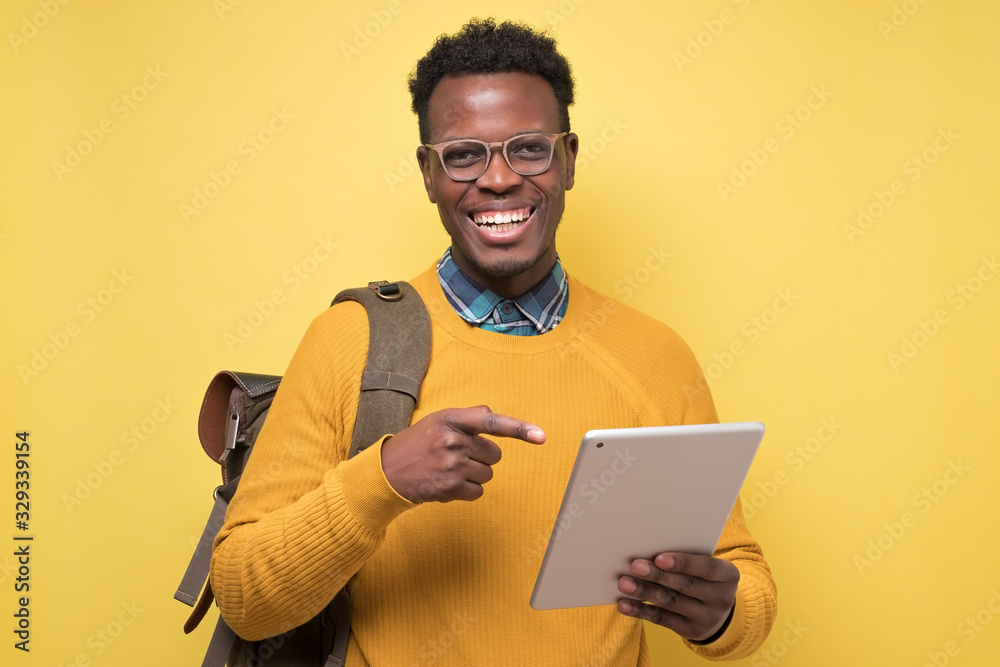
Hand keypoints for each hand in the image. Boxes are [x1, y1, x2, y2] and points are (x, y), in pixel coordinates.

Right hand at [380, 405, 544, 502]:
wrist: (387, 472)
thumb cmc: (417, 443)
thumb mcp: (438, 420)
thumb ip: (468, 417)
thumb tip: (493, 417)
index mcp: (452, 419)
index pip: (491, 422)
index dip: (519, 429)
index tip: (540, 436)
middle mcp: (453, 441)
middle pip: (494, 454)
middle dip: (481, 457)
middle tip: (457, 456)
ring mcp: (452, 466)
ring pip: (488, 474)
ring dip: (474, 474)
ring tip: (449, 470)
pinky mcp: (450, 488)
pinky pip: (478, 491)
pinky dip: (467, 490)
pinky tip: (448, 483)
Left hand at [616, 552, 738, 641]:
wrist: (719, 612)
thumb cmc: (704, 578)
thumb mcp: (706, 567)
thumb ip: (687, 560)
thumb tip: (649, 553)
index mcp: (728, 575)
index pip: (706, 567)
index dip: (682, 563)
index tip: (659, 558)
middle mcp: (721, 598)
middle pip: (685, 585)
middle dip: (657, 575)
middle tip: (635, 566)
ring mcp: (707, 617)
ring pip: (671, 602)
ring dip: (644, 592)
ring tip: (624, 583)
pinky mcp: (690, 631)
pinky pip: (662, 619)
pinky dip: (641, 610)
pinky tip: (625, 605)